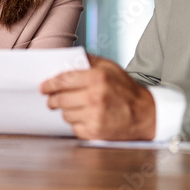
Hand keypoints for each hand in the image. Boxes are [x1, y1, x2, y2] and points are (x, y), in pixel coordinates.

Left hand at [40, 54, 155, 139]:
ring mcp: (94, 116)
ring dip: (66, 110)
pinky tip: (85, 117)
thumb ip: (89, 60)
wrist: (145, 114)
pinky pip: (73, 127)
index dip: (50, 84)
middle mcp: (95, 97)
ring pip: (65, 114)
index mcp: (97, 78)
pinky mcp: (95, 131)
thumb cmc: (127, 90)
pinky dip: (76, 123)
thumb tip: (68, 58)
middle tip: (51, 99)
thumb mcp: (110, 67)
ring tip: (75, 106)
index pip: (64, 80)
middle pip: (60, 98)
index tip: (44, 86)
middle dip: (52, 99)